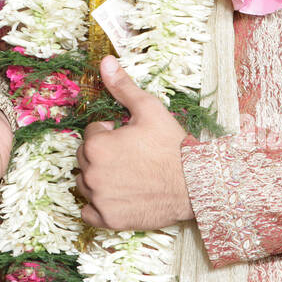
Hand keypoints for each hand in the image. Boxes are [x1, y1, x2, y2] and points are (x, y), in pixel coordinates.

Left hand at [76, 56, 194, 230]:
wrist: (197, 184)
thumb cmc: (173, 146)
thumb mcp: (149, 109)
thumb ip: (122, 87)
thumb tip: (105, 61)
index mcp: (96, 145)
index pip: (91, 134)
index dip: (110, 132)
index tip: (129, 138)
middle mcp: (92, 173)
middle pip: (85, 159)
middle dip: (102, 155)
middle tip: (130, 156)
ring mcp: (99, 199)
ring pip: (86, 184)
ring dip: (99, 178)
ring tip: (128, 175)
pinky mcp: (109, 220)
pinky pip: (89, 212)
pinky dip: (99, 206)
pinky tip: (119, 196)